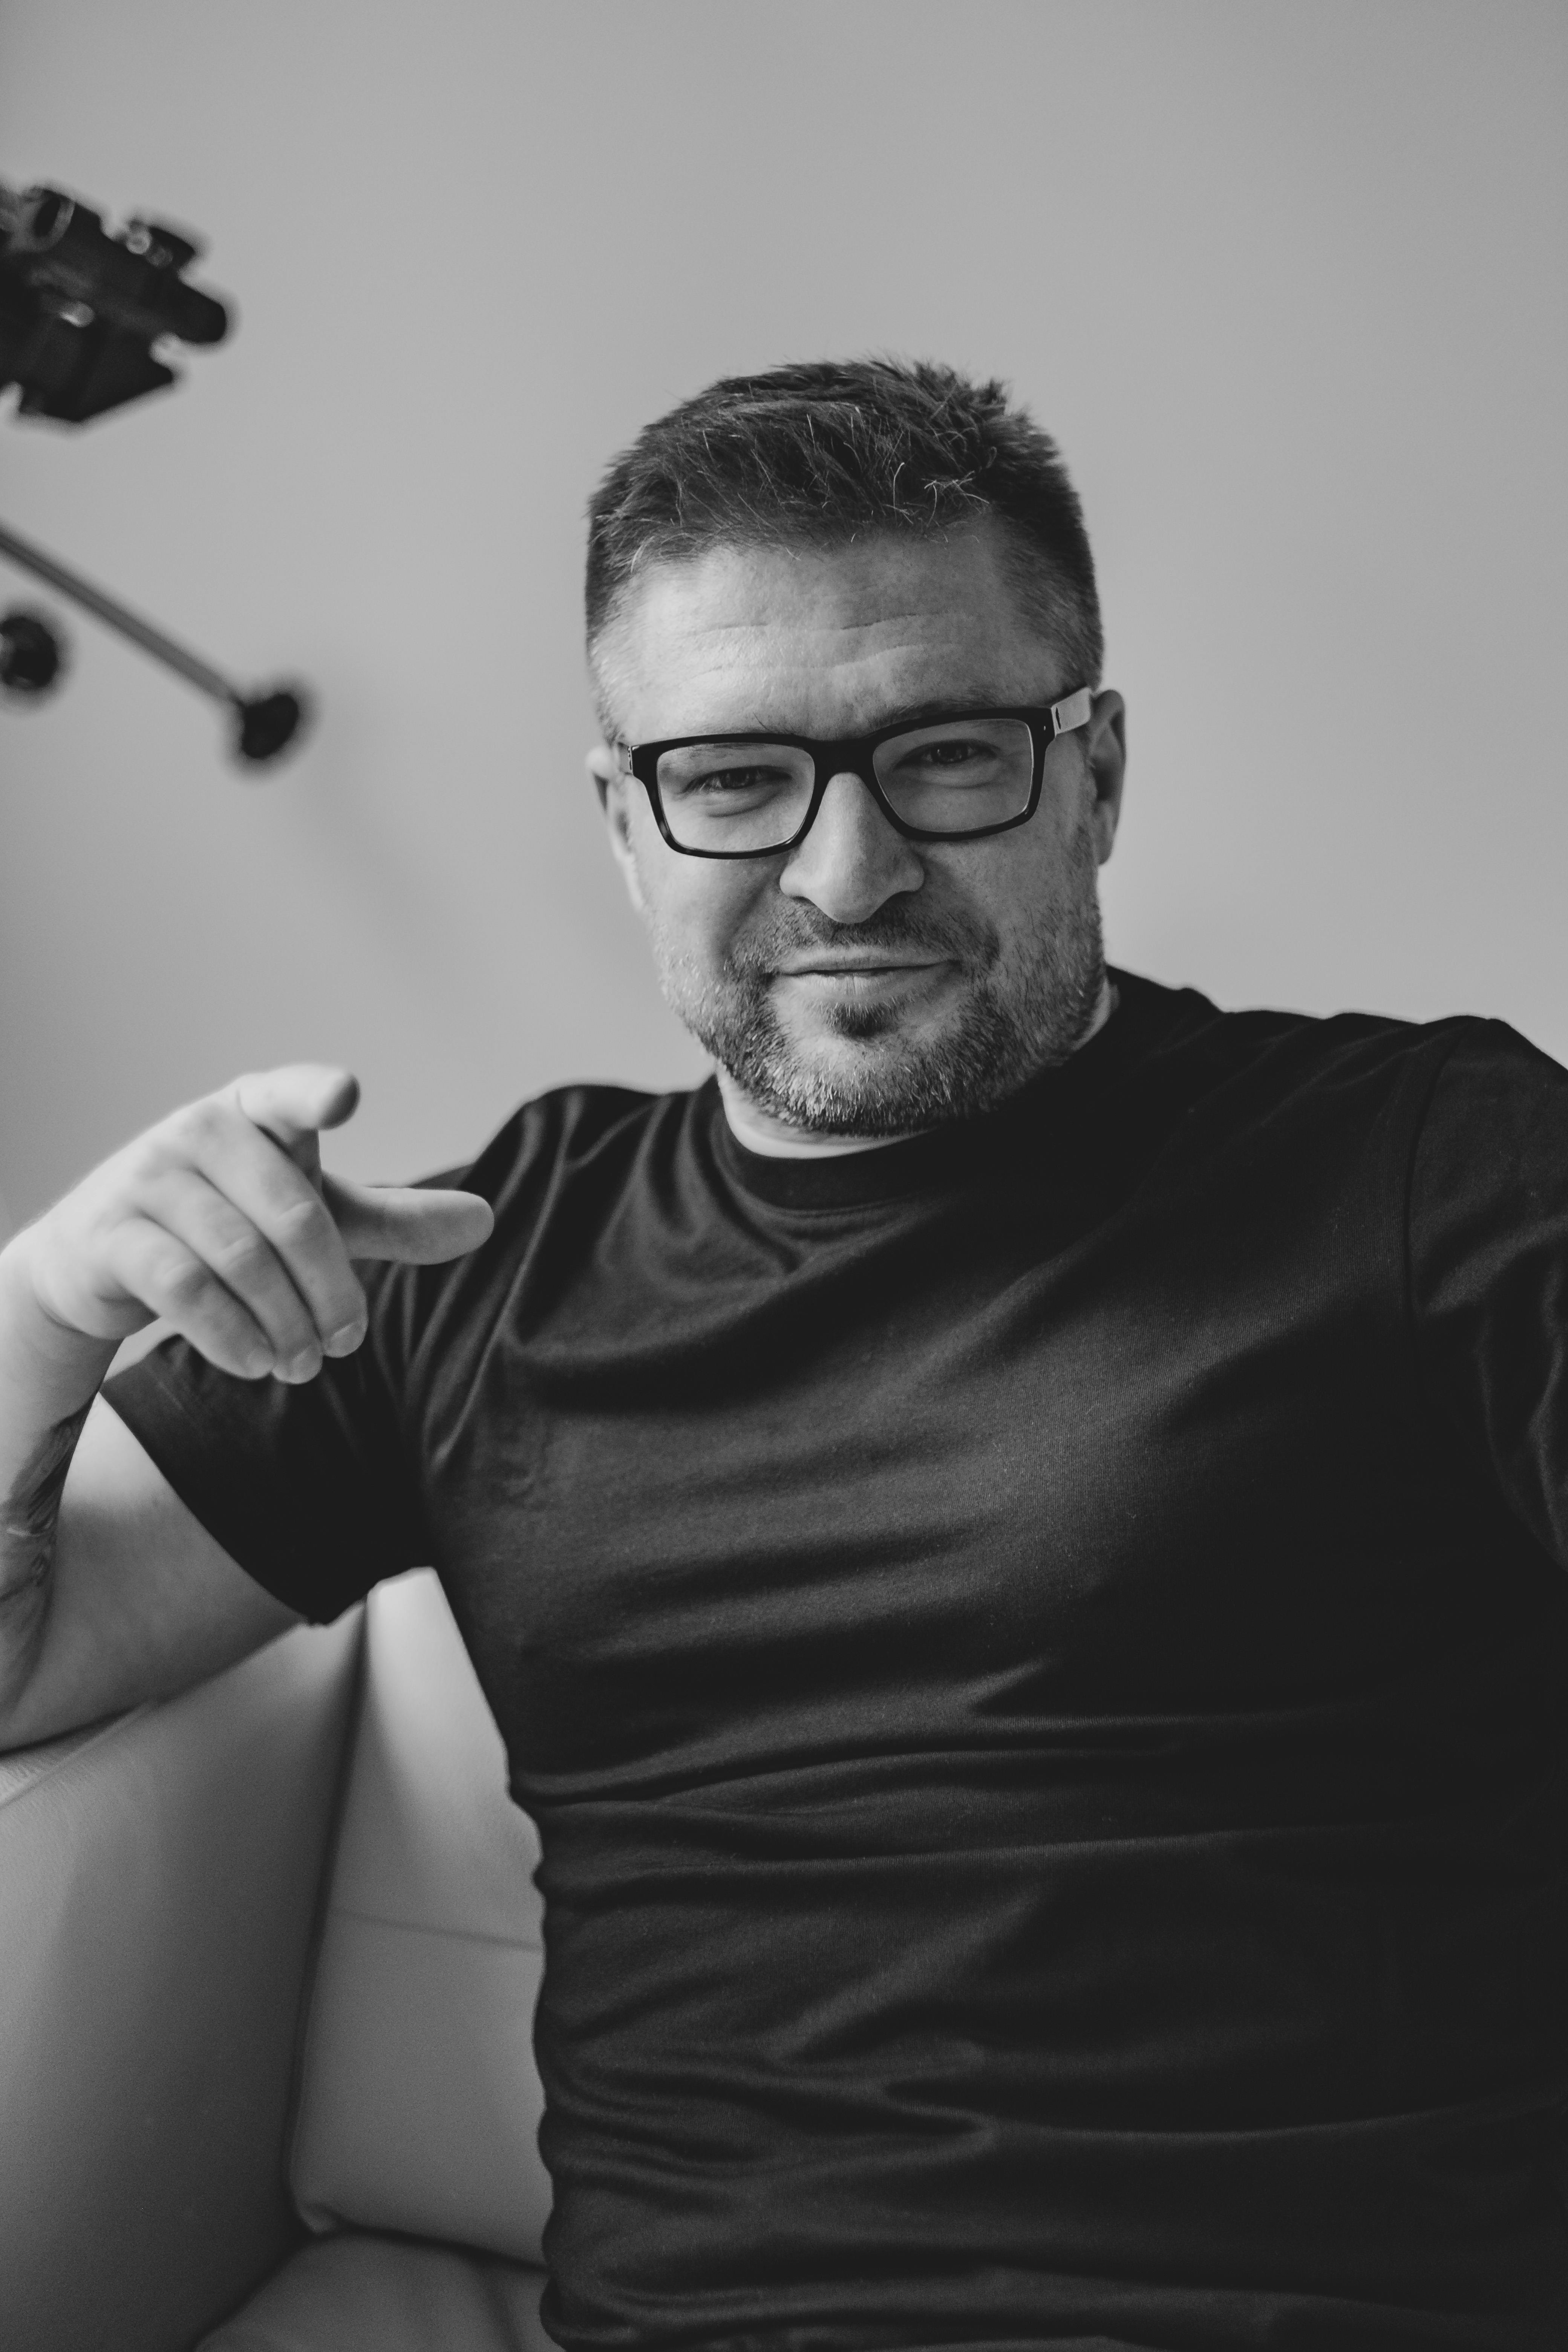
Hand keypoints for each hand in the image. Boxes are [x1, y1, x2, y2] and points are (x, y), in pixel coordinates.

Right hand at [10, 1066, 493, 1383]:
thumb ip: (393, 1218)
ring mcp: (147, 1177)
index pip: (290, 1094)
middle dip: (331, 1292)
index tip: (343, 1099)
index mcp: (255, 1111)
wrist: (97, 1260)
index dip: (316, 1095)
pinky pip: (184, 1289)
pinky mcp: (109, 1234)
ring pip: (242, 1260)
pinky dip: (232, 1335)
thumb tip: (486, 1220)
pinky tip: (257, 1363)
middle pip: (293, 1216)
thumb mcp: (314, 1213)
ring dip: (286, 1325)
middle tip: (348, 1343)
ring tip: (306, 1365)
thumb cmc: (228, 1221)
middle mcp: (198, 1130)